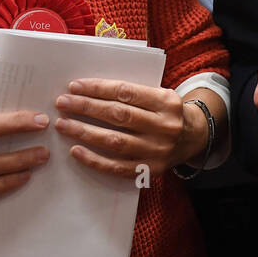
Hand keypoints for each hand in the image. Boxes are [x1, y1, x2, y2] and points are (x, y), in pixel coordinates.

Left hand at [54, 78, 200, 178]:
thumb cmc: (167, 113)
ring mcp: (157, 150)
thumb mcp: (160, 96)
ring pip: (115, 141)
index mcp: (166, 102)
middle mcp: (164, 126)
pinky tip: (75, 151)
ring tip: (63, 124)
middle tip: (62, 103)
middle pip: (118, 115)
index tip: (74, 87)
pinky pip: (117, 167)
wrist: (194, 138)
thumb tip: (89, 91)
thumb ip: (133, 94)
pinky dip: (94, 160)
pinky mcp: (150, 170)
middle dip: (86, 108)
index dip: (98, 88)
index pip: (126, 92)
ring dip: (85, 132)